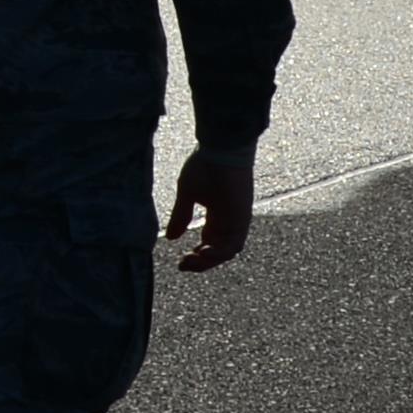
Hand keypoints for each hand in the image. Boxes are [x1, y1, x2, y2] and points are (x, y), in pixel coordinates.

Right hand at [169, 147, 254, 270]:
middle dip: (202, 262)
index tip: (180, 261)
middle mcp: (231, 221)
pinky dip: (220, 252)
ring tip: (192, 259)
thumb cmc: (205, 166)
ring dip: (211, 260)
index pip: (211, 242)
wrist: (221, 148)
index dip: (198, 254)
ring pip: (228, 251)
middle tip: (183, 265)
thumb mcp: (187, 194)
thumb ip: (181, 216)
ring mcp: (238, 220)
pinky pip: (234, 243)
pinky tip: (203, 252)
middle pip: (220, 251)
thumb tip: (171, 237)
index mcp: (218, 215)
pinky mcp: (242, 217)